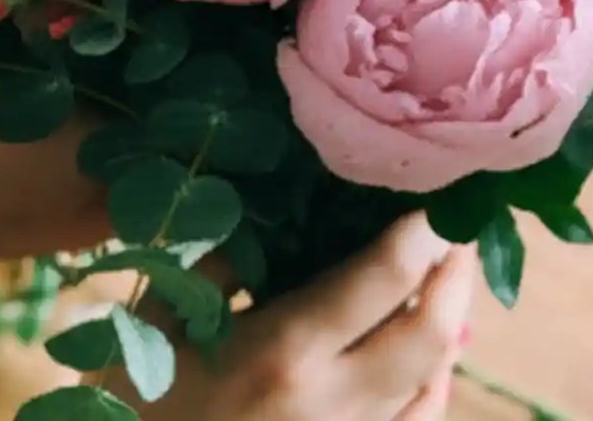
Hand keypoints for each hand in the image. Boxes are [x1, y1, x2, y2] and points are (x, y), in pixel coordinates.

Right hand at [105, 215, 474, 420]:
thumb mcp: (159, 321)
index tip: (439, 192)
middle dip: (456, 273)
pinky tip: (430, 354)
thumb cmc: (136, 405)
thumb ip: (218, 260)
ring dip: (450, 322)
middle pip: (433, 331)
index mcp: (282, 351)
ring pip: (435, 379)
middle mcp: (332, 401)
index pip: (385, 277)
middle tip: (456, 230)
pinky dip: (435, 381)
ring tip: (445, 276)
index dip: (426, 230)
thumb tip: (272, 205)